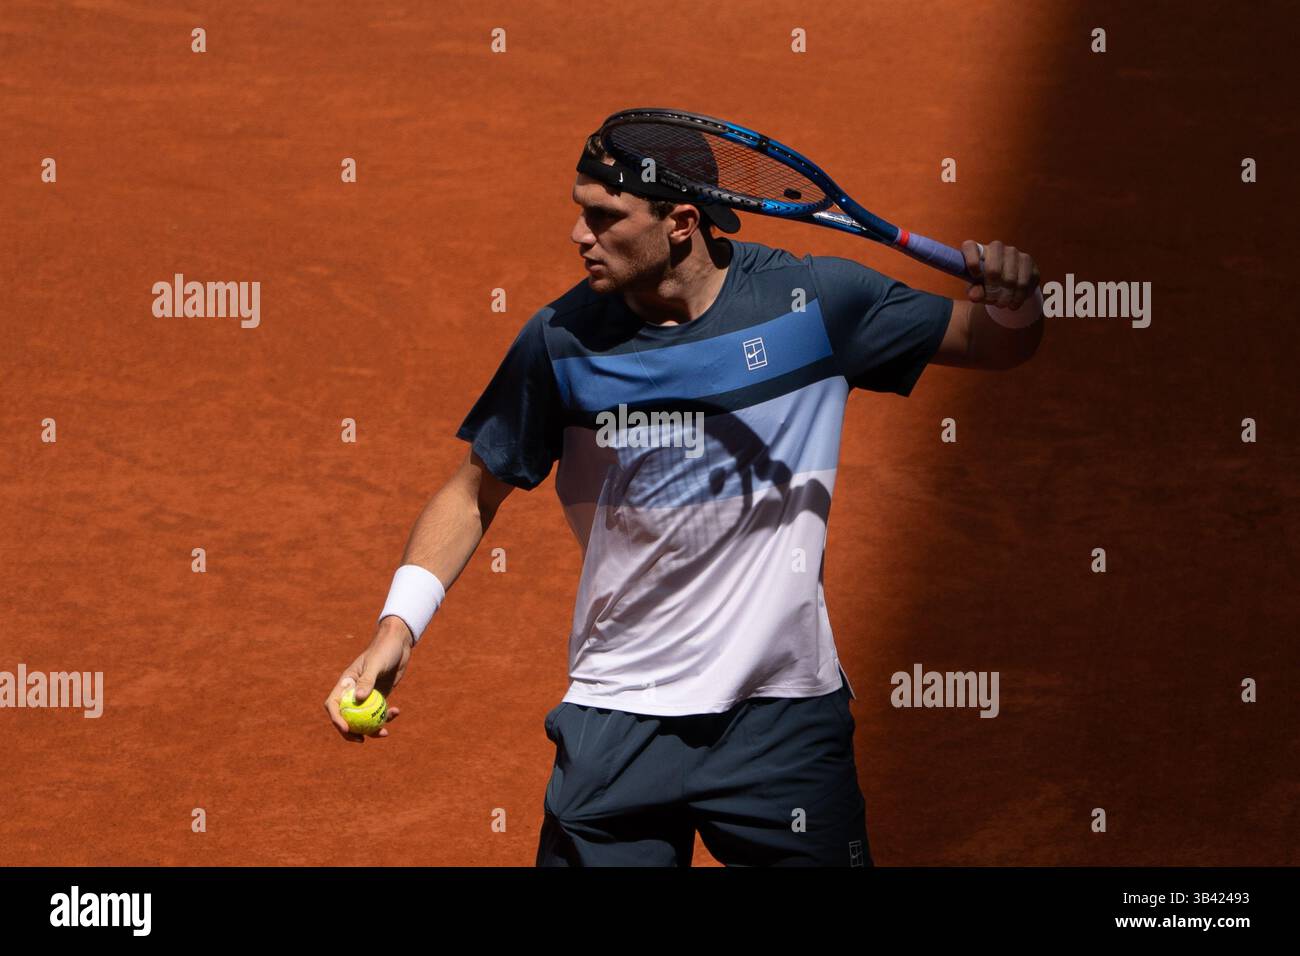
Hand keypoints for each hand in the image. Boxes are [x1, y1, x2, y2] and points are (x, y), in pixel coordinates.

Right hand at [324, 618, 412, 741]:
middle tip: (361, 740)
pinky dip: (386, 716)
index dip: (336, 719)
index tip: (347, 729)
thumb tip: (359, 699)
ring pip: (363, 718)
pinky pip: (379, 712)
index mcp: (346, 683)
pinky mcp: (379, 697)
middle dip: (351, 731)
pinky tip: (397, 712)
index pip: (333, 704)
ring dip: (372, 728)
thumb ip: (367, 680)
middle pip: (346, 716)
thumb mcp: (376, 664)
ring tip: (385, 732)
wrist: (398, 644)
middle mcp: (353, 691)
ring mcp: (366, 696)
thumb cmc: (384, 650)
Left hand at [962, 240, 1039, 310]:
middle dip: (992, 291)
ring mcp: (1013, 252)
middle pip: (993, 270)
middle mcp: (996, 246)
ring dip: (1006, 297)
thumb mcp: (975, 289)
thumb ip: (973, 292)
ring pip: (1010, 279)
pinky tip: (1014, 302)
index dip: (972, 263)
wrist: (1006, 284)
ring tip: (1002, 303)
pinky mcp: (1027, 260)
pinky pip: (1024, 283)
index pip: (970, 247)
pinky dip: (1018, 297)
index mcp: (977, 249)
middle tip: (992, 300)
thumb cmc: (984, 284)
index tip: (975, 277)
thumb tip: (976, 296)